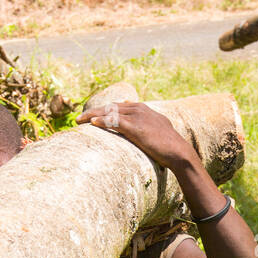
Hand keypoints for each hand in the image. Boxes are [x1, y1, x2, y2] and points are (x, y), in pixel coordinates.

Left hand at [76, 101, 195, 171]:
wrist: (178, 151)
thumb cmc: (168, 144)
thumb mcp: (158, 128)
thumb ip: (147, 122)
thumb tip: (138, 123)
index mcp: (142, 109)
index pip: (117, 106)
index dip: (102, 111)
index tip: (90, 117)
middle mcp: (138, 109)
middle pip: (109, 107)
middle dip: (92, 112)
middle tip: (78, 119)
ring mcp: (137, 117)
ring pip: (109, 112)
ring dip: (92, 116)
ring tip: (79, 121)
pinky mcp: (135, 127)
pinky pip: (114, 122)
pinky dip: (102, 121)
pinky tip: (92, 124)